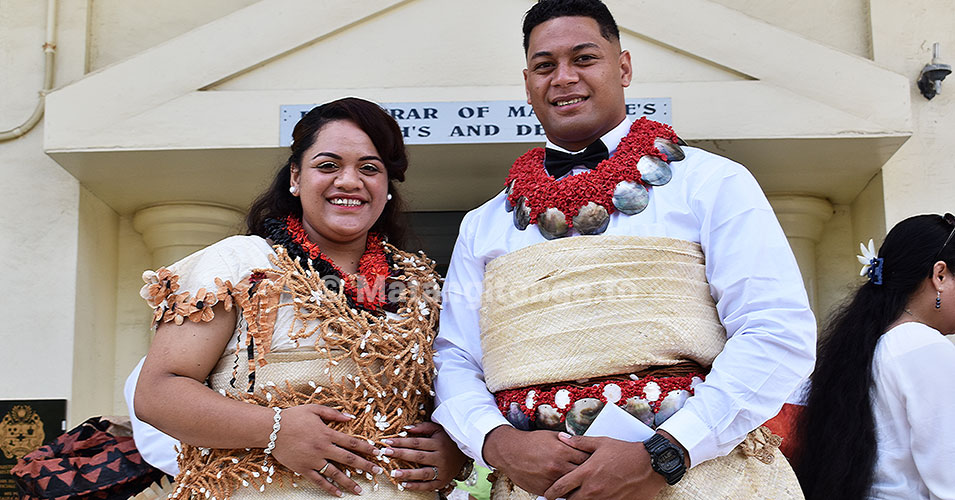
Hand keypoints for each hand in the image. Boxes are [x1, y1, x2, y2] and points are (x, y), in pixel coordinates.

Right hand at [271, 405, 383, 495]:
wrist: (270, 429)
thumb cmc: (293, 417)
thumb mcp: (314, 409)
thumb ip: (334, 413)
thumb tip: (351, 417)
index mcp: (327, 433)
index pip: (352, 442)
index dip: (366, 448)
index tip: (378, 453)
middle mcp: (322, 448)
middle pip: (348, 459)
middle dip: (365, 466)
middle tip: (378, 472)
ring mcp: (313, 460)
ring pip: (335, 473)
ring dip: (349, 482)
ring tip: (361, 490)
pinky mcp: (303, 469)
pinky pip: (319, 481)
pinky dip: (329, 488)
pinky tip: (339, 494)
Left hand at [381, 422, 467, 490]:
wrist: (466, 453)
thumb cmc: (448, 439)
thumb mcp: (438, 429)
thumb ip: (423, 427)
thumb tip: (406, 429)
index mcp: (438, 443)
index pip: (417, 443)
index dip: (402, 442)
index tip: (388, 442)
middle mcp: (441, 457)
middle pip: (418, 456)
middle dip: (401, 454)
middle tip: (386, 453)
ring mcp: (442, 470)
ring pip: (423, 473)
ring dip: (408, 474)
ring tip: (394, 473)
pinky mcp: (443, 481)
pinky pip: (429, 485)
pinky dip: (417, 486)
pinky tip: (405, 485)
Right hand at [482, 425, 589, 494]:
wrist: (510, 452)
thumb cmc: (531, 442)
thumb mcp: (552, 436)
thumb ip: (569, 442)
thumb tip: (584, 446)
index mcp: (562, 450)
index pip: (587, 457)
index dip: (593, 458)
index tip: (597, 460)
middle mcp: (558, 465)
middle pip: (583, 473)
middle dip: (589, 472)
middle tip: (594, 472)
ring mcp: (551, 479)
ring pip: (573, 486)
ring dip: (579, 484)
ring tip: (585, 482)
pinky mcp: (544, 489)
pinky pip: (561, 494)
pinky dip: (567, 491)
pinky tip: (570, 487)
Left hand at [542, 433, 665, 499]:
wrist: (651, 464)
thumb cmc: (625, 452)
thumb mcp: (601, 443)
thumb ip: (579, 443)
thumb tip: (562, 438)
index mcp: (587, 472)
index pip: (561, 487)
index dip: (551, 492)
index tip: (547, 494)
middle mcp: (593, 488)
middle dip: (565, 499)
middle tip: (562, 496)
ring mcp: (604, 499)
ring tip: (578, 496)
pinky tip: (594, 498)